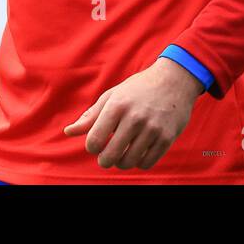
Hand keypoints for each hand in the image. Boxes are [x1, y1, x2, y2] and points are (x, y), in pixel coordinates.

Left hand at [63, 58, 203, 169]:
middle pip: (110, 156)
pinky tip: (138, 153)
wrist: (174, 80)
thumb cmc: (138, 89)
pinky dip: (139, 163)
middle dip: (104, 160)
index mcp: (117, 105)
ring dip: (122, 162)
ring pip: (129, 162)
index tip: (97, 144)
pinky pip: (147, 163)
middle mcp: (135, 118)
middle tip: (107, 156)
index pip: (94, 141)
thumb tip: (68, 132)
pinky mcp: (167, 137)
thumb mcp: (112, 96)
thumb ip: (90, 116)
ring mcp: (152, 129)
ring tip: (122, 154)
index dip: (92, 147)